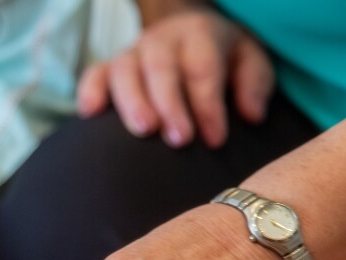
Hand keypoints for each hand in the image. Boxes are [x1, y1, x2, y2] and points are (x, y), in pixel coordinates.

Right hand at [77, 8, 272, 147]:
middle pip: (161, 69)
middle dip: (170, 105)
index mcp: (199, 33)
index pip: (202, 69)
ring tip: (143, 130)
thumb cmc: (222, 58)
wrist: (188, 37)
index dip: (208, 105)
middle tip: (180, 139)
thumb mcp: (250, 61)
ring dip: (132, 102)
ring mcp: (132, 52)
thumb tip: (251, 115)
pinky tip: (91, 114)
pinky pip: (94, 74)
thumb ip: (255, 84)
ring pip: (125, 71)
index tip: (215, 140)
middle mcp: (161, 39)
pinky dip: (90, 92)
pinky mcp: (109, 67)